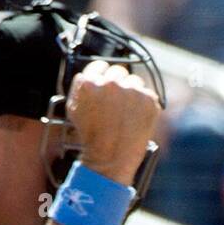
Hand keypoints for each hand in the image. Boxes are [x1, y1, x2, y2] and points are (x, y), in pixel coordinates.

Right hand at [66, 59, 161, 185]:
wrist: (109, 158)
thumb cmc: (91, 138)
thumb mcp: (75, 109)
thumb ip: (83, 87)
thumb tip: (95, 74)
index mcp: (89, 82)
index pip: (100, 66)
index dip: (103, 77)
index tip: (107, 87)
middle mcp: (111, 82)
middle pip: (118, 72)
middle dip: (118, 85)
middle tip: (118, 104)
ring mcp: (131, 90)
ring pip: (134, 82)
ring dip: (132, 93)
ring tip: (127, 114)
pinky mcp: (148, 100)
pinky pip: (147, 95)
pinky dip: (144, 104)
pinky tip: (136, 118)